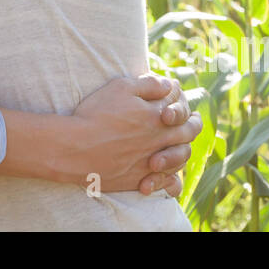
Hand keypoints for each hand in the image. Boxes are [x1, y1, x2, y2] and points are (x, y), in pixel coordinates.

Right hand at [70, 74, 201, 195]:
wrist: (75, 148)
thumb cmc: (95, 115)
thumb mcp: (120, 87)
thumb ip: (149, 84)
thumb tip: (170, 84)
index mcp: (157, 116)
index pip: (180, 107)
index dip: (181, 100)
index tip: (177, 96)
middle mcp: (159, 140)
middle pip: (188, 132)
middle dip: (193, 124)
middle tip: (193, 121)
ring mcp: (151, 162)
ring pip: (181, 158)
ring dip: (183, 149)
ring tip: (180, 146)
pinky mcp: (140, 179)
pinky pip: (168, 184)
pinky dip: (172, 180)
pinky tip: (168, 176)